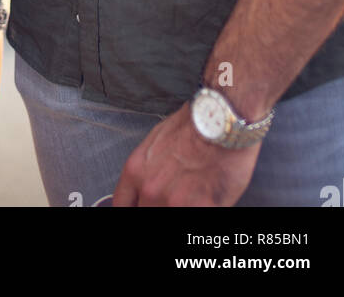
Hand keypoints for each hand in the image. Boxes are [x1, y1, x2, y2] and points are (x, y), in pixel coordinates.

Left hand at [112, 105, 259, 206]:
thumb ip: (147, 170)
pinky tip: (205, 203)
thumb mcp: (156, 142)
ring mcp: (173, 202)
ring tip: (191, 199)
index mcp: (136, 172)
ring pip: (166, 219)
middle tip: (174, 201)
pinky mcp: (200, 208)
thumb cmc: (193, 125)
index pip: (122, 206)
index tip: (143, 208)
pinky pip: (194, 223)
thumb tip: (146, 188)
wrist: (220, 119)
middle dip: (157, 210)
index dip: (135, 209)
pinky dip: (199, 212)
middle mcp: (149, 190)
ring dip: (179, 210)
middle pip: (144, 215)